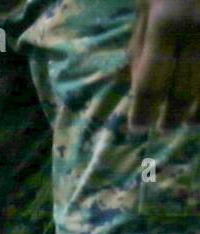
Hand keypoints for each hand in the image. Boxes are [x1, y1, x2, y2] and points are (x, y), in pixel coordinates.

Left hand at [129, 0, 199, 130]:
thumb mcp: (145, 5)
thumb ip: (141, 44)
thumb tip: (133, 84)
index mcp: (168, 26)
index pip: (151, 84)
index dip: (143, 112)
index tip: (137, 129)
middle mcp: (199, 32)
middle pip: (185, 91)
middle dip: (172, 116)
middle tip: (164, 129)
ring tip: (190, 122)